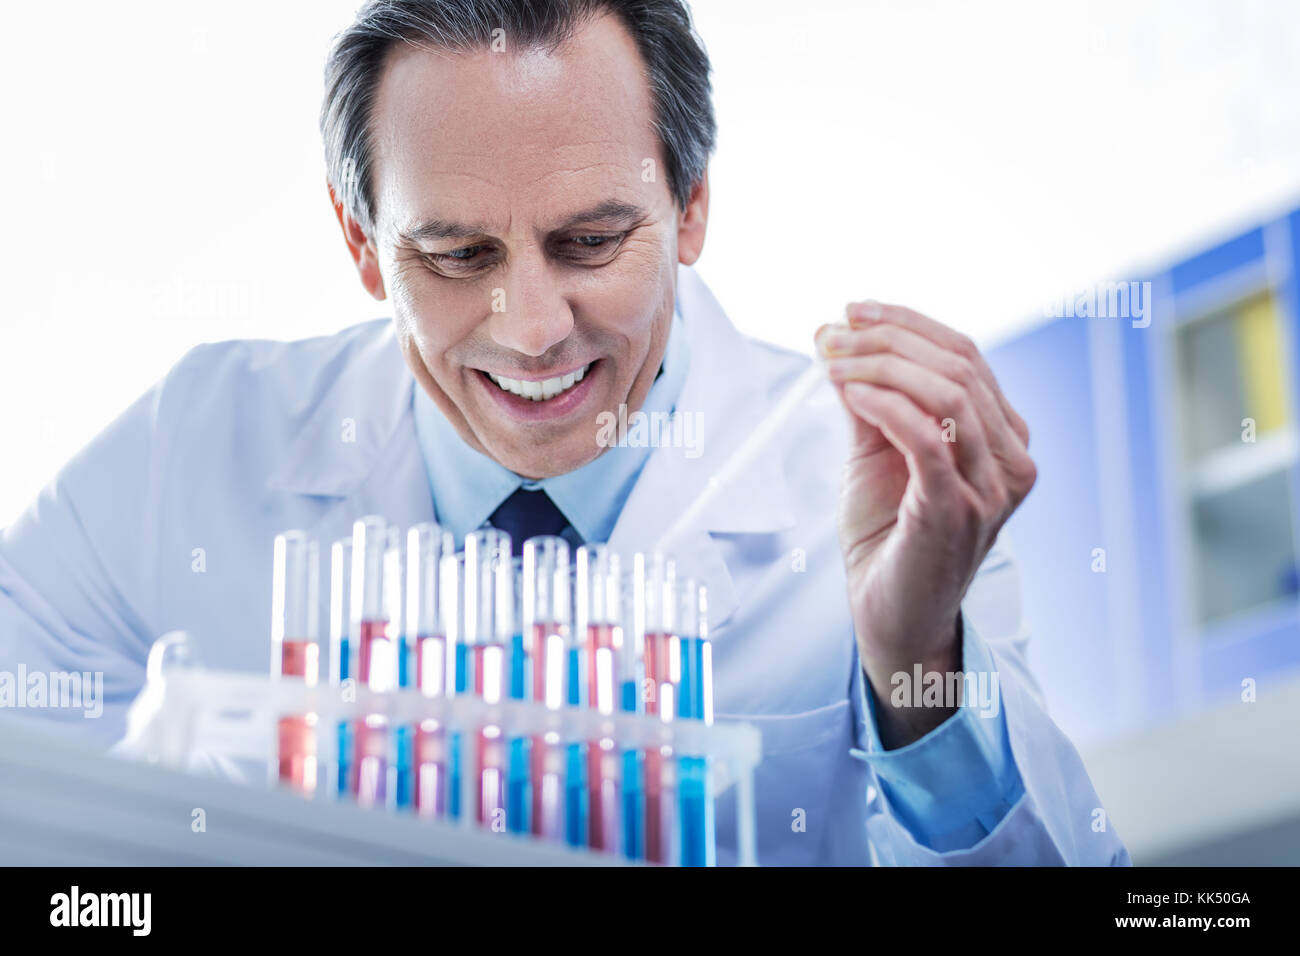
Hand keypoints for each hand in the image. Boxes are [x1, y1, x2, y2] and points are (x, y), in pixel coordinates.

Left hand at [816, 301, 1036, 746]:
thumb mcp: (876, 454)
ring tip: (831, 361)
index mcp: (1003, 437)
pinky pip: (927, 438)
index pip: (965, 355)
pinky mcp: (959, 511)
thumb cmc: (887, 536)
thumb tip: (833, 338)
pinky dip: (886, 404)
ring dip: (881, 366)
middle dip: (889, 339)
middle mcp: (1012, 459)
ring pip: (948, 394)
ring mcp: (993, 488)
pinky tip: (851, 392)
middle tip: (832, 334)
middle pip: (959, 366)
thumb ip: (868, 399)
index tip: (852, 310)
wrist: (889, 614)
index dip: (908, 323)